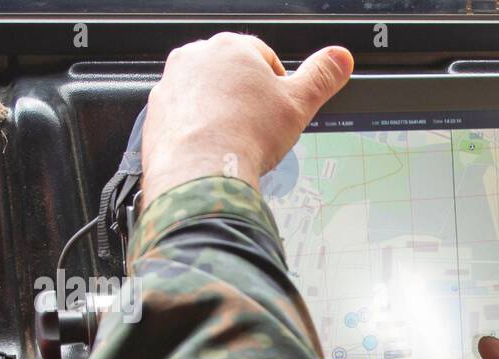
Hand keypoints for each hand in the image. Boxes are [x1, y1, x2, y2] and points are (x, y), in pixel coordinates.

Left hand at [141, 33, 353, 203]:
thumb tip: (340, 57)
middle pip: (232, 74)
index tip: (279, 109)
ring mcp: (172, 84)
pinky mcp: (157, 112)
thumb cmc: (246, 134)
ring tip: (236, 140)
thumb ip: (321, 77)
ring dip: (222, 113)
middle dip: (247, 98)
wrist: (201, 170)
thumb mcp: (299, 104)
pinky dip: (198, 131)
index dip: (277, 85)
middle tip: (260, 127)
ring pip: (206, 95)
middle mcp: (196, 58)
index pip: (263, 57)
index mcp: (232, 48)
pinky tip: (213, 149)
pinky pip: (184, 117)